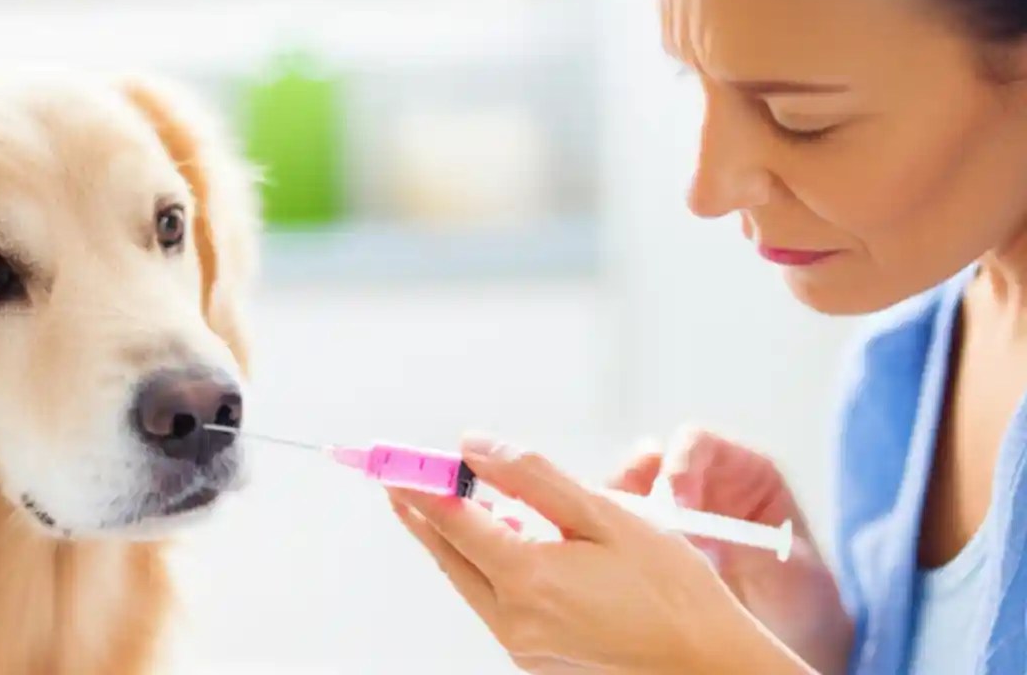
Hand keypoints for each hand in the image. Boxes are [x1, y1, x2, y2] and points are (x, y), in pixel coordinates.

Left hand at [388, 439, 813, 674]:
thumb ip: (534, 478)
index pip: (454, 520)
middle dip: (423, 513)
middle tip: (397, 479)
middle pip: (451, 554)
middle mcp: (514, 619)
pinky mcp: (536, 659)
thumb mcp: (608, 517)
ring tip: (452, 502)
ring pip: (470, 581)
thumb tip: (477, 448)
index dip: (420, 484)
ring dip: (458, 540)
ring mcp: (523, 645)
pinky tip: (506, 543)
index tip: (392, 462)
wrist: (708, 666)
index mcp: (529, 579)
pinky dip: (489, 568)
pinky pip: (495, 603)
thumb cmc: (673, 592)